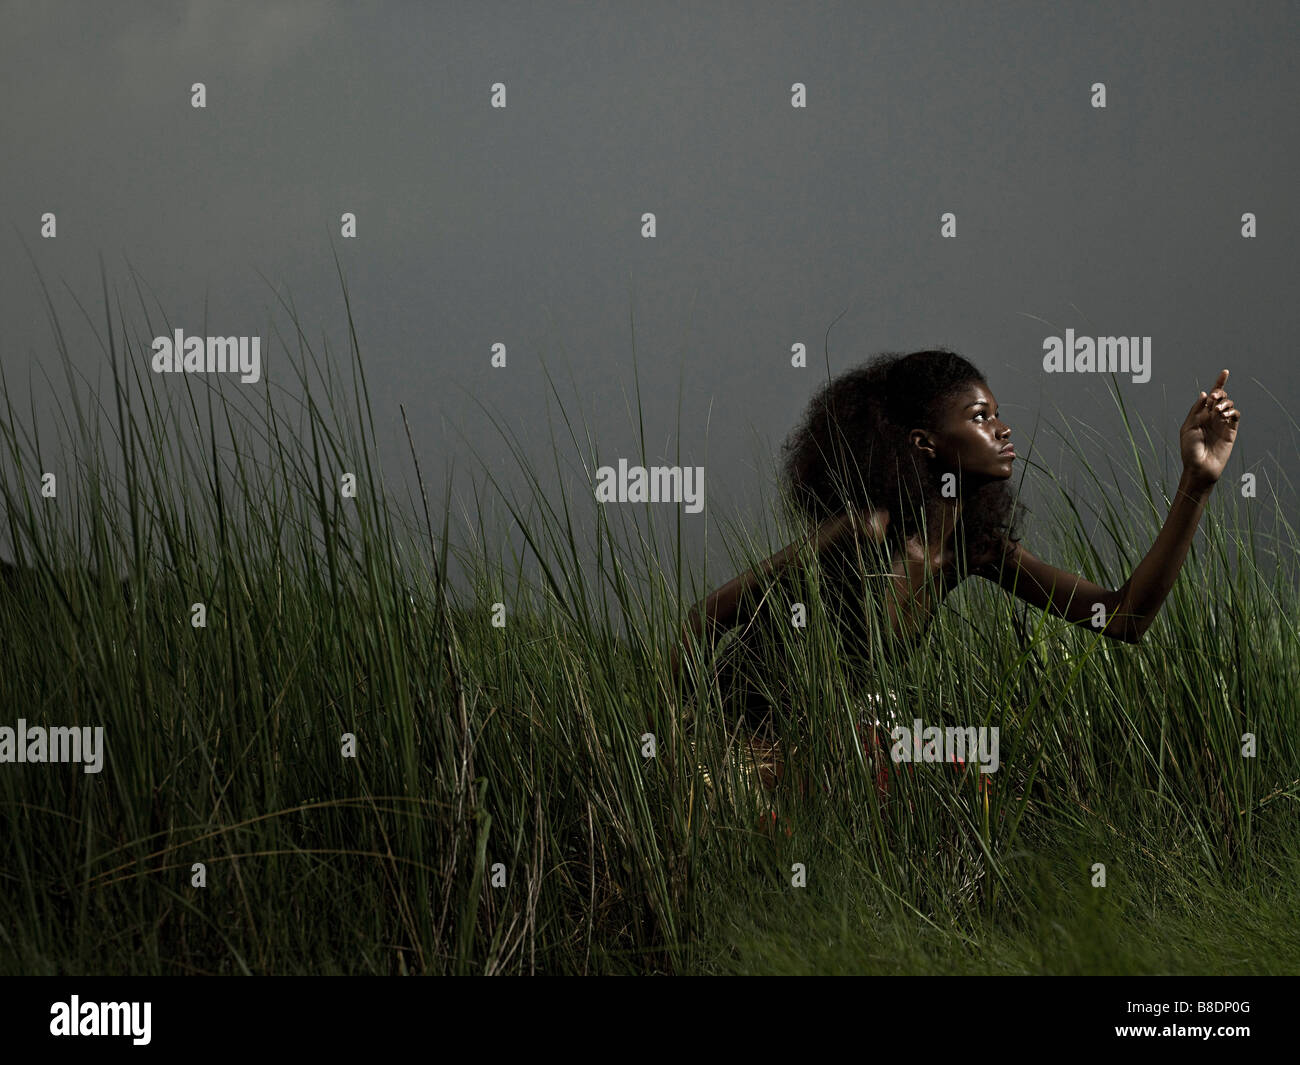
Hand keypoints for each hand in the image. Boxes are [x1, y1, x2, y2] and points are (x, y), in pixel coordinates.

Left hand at [1180, 369, 1240, 485]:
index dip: (1219, 383)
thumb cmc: (1190, 449)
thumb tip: (1204, 393)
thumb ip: (1196, 410)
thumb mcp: (1188, 427)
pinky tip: (1224, 416)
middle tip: (1214, 400)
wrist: (1200, 466)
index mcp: (1200, 414)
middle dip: (1219, 393)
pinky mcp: (1231, 431)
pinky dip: (1232, 411)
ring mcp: (1222, 423)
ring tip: (1217, 412)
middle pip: (1221, 397)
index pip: (1210, 396)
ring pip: (1229, 404)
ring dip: (1224, 403)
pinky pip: (1235, 415)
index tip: (1225, 372)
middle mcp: (1212, 417)